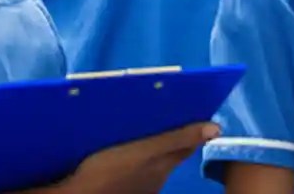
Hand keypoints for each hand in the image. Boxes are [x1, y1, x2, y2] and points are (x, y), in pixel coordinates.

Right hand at [52, 122, 219, 192]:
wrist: (77, 193)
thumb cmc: (111, 170)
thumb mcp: (145, 151)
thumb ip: (178, 138)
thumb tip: (216, 128)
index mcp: (163, 167)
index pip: (186, 145)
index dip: (193, 129)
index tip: (195, 108)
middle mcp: (155, 179)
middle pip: (169, 153)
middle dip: (170, 134)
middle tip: (164, 110)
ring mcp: (137, 185)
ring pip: (150, 160)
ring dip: (149, 144)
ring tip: (140, 121)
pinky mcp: (119, 185)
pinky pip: (131, 165)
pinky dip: (132, 154)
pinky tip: (120, 142)